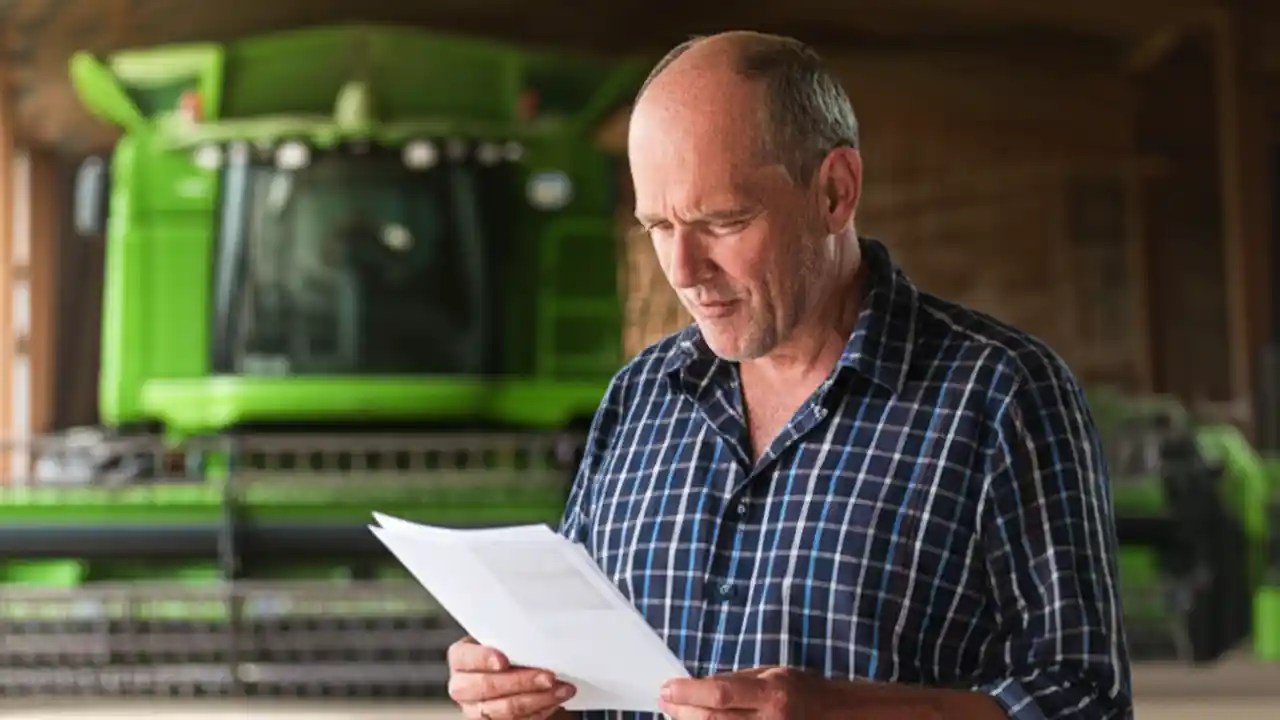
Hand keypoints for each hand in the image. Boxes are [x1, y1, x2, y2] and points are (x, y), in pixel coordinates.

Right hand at [446, 636, 576, 718]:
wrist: (507, 673)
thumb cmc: (506, 651)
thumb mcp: (502, 639)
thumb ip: (510, 639)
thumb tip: (537, 634)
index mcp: (460, 658)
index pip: (466, 658)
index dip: (484, 659)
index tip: (504, 660)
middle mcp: (461, 686)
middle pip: (488, 687)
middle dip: (522, 682)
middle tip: (549, 676)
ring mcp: (475, 709)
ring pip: (505, 709)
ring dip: (539, 699)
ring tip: (562, 689)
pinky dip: (540, 711)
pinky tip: (554, 700)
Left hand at [659, 667, 822, 718]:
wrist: (841, 717)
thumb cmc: (806, 690)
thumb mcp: (773, 674)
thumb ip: (737, 681)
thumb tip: (699, 686)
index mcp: (772, 694)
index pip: (721, 694)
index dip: (688, 692)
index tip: (667, 687)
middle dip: (683, 712)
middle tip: (666, 702)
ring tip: (678, 715)